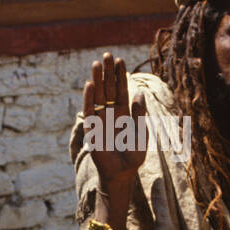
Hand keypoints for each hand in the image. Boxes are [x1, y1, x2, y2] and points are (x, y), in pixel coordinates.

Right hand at [82, 53, 147, 190]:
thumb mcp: (141, 133)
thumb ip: (139, 113)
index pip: (121, 90)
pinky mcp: (92, 129)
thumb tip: (139, 92)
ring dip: (97, 80)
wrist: (122, 174)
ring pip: (97, 95)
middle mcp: (111, 113)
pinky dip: (89, 98)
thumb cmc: (133, 156)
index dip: (120, 76)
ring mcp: (100, 120)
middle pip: (108, 89)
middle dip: (107, 72)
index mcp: (124, 113)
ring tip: (96, 64)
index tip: (120, 60)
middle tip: (106, 55)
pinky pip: (89, 110)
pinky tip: (90, 84)